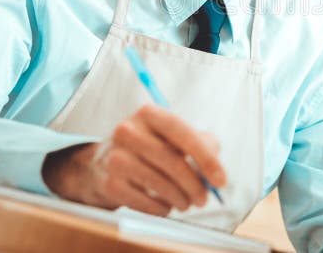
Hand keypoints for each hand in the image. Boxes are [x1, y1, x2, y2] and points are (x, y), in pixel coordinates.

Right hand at [42, 104, 224, 215]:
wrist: (100, 164)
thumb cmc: (148, 148)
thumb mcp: (171, 136)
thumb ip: (200, 143)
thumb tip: (216, 171)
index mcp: (149, 113)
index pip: (184, 133)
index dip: (206, 158)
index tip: (221, 181)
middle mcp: (128, 130)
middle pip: (174, 162)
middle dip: (195, 186)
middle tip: (204, 199)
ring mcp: (115, 156)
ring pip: (161, 184)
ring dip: (180, 199)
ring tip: (185, 203)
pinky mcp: (109, 182)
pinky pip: (145, 202)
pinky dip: (162, 209)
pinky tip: (165, 207)